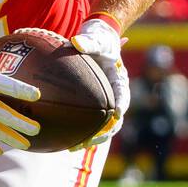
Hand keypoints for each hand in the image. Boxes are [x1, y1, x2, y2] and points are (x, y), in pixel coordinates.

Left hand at [70, 14, 129, 147]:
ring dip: (90, 139)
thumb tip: (76, 43)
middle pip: (114, 120)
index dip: (120, 106)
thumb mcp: (94, 38)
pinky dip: (80, 132)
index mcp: (119, 79)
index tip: (115, 115)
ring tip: (74, 148)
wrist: (97, 39)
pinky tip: (64, 140)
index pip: (122, 96)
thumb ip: (87, 42)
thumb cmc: (98, 38)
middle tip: (89, 142)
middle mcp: (114, 93)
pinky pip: (89, 122)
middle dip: (103, 133)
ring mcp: (105, 101)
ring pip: (102, 126)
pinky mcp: (94, 104)